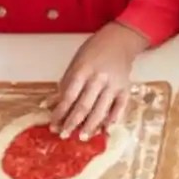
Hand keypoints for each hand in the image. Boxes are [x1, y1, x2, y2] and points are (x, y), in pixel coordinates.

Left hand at [51, 22, 144, 138]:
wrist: (119, 41)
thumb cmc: (93, 52)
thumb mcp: (75, 64)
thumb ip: (66, 84)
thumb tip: (52, 105)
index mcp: (83, 71)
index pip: (69, 96)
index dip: (60, 113)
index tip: (53, 125)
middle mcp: (98, 79)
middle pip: (84, 106)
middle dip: (73, 123)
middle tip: (65, 135)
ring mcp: (114, 85)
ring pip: (101, 110)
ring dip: (91, 126)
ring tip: (82, 137)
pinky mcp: (126, 89)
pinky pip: (120, 107)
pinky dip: (113, 119)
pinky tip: (105, 129)